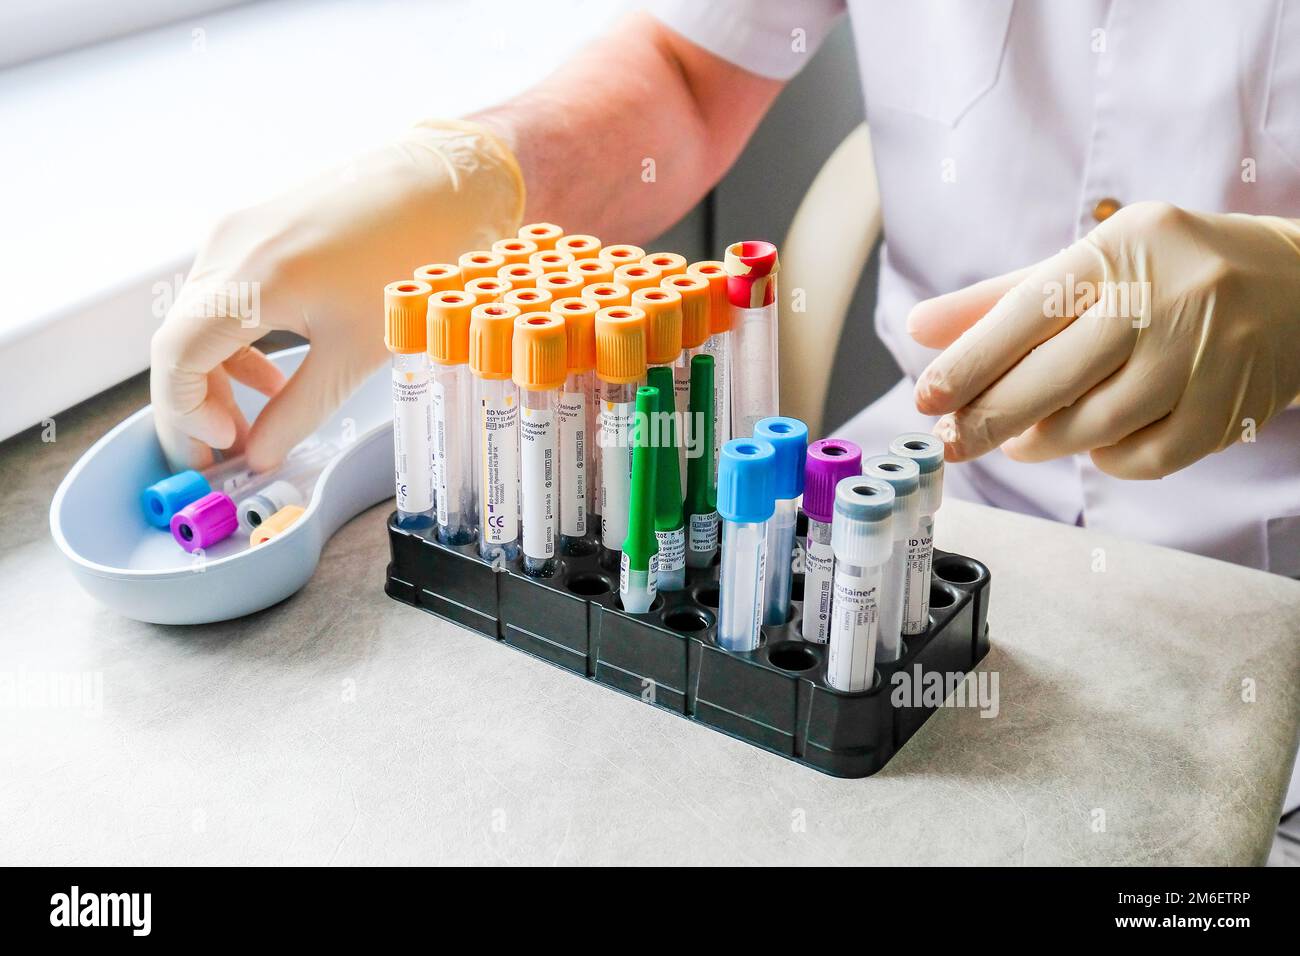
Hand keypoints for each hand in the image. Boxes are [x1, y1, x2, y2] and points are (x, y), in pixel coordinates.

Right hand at [150, 120, 522, 471]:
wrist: (438, 186)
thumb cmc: (409, 260)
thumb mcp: (355, 353)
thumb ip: (298, 412)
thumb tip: (262, 454)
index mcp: (250, 279)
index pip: (175, 357)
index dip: (185, 413)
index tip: (218, 450)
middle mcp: (229, 249)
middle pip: (178, 341)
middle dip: (194, 405)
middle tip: (223, 454)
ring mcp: (237, 234)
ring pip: (196, 320)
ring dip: (214, 377)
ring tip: (249, 424)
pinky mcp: (253, 230)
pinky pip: (221, 296)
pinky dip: (232, 343)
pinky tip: (270, 377)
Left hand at [908, 201, 1299, 478]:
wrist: (1298, 285)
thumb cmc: (1169, 273)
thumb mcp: (1090, 264)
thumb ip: (1002, 299)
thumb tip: (920, 328)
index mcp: (1119, 250)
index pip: (1027, 311)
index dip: (970, 361)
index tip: (925, 398)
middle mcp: (1165, 295)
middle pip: (1056, 375)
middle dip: (992, 417)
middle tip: (953, 442)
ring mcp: (1204, 353)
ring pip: (1097, 424)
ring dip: (1045, 442)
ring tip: (1023, 440)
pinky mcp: (1231, 405)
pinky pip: (1146, 456)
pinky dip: (1108, 459)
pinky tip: (1094, 443)